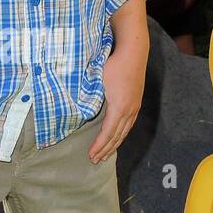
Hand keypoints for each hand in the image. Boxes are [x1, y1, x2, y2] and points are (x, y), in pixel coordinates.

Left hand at [88, 46, 145, 162]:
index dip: (99, 146)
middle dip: (106, 150)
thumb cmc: (113, 64)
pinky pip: (128, 125)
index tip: (90, 155)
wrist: (133, 52)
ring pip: (124, 132)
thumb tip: (77, 109)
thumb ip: (90, 97)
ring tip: (105, 155)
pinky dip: (121, 135)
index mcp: (119, 107)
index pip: (107, 133)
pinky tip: (116, 139)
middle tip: (95, 160)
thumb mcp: (98, 81)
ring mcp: (134, 107)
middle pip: (117, 136)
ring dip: (114, 145)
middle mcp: (129, 111)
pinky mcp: (136, 103)